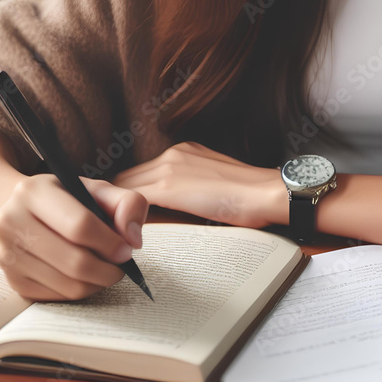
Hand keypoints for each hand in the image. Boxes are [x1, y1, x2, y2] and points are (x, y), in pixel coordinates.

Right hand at [0, 173, 147, 301]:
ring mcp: (7, 255)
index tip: (128, 249)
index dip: (110, 242)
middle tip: (121, 266)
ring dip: (97, 283)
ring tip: (107, 270)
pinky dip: (81, 290)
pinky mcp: (13, 281)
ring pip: (68, 285)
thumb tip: (133, 239)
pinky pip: (58, 297)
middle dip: (108, 269)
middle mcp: (11, 222)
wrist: (17, 211)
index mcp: (33, 192)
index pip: (79, 225)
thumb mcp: (95, 189)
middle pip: (74, 261)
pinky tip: (87, 276)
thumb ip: (125, 203)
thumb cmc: (64, 199)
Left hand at [111, 141, 287, 228]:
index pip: (143, 171)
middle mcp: (173, 154)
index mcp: (183, 151)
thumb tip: (175, 208)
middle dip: (121, 200)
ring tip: (120, 229)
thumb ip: (191, 186)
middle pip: (129, 177)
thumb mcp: (213, 181)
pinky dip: (128, 214)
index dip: (132, 192)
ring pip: (126, 187)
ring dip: (122, 208)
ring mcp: (169, 168)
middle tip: (116, 224)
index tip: (127, 210)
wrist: (264, 194)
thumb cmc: (249, 196)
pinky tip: (129, 230)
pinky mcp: (168, 187)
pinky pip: (134, 199)